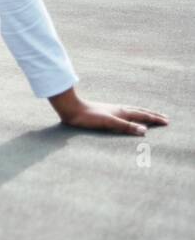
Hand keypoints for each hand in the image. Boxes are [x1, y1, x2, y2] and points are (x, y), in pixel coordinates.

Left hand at [49, 87, 168, 134]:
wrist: (71, 109)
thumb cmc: (88, 117)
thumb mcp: (108, 123)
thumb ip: (125, 126)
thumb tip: (144, 130)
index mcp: (122, 112)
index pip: (143, 116)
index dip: (155, 119)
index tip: (167, 122)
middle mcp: (119, 110)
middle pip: (140, 112)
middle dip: (152, 115)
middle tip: (164, 117)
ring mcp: (112, 110)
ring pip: (132, 111)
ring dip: (143, 114)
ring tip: (148, 115)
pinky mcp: (105, 113)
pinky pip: (123, 114)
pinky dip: (131, 115)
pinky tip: (126, 116)